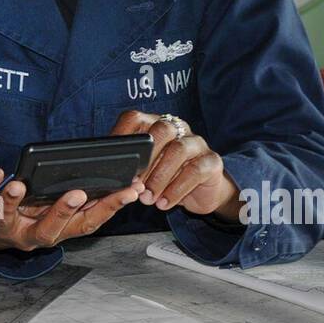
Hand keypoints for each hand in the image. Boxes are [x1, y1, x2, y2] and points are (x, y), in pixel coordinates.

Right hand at [0, 168, 142, 254]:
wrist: (1, 230)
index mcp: (3, 226)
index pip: (2, 215)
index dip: (7, 200)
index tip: (14, 184)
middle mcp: (30, 236)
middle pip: (48, 231)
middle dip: (61, 212)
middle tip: (76, 193)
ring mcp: (55, 234)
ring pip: (81, 227)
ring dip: (104, 210)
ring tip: (125, 191)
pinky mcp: (72, 228)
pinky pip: (94, 221)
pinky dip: (112, 207)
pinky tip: (129, 190)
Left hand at [110, 110, 238, 216]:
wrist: (203, 192)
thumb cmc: (168, 178)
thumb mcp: (147, 171)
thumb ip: (131, 168)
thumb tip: (111, 177)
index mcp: (156, 125)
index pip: (136, 119)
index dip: (122, 135)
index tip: (112, 157)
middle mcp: (178, 128)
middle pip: (161, 130)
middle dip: (145, 159)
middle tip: (135, 184)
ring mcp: (197, 142)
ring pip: (178, 150)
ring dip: (160, 177)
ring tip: (148, 199)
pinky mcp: (212, 161)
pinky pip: (194, 171)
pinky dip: (176, 190)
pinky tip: (164, 203)